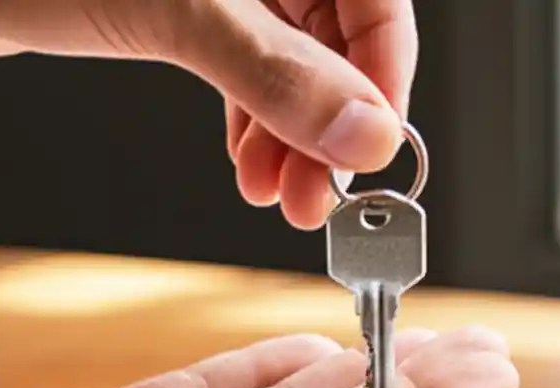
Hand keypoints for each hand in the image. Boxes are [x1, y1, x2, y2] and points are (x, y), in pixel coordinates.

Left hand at [0, 0, 417, 228]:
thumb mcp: (177, 15)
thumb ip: (276, 73)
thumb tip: (365, 134)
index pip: (376, 5)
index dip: (383, 82)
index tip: (370, 153)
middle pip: (338, 43)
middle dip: (330, 126)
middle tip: (317, 196)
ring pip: (293, 68)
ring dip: (291, 138)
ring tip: (276, 194)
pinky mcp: (186, 17)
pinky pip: (248, 76)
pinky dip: (252, 126)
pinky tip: (247, 168)